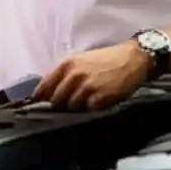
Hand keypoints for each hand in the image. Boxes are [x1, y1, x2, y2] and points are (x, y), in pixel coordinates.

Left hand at [32, 41, 150, 110]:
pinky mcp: (100, 98)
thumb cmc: (106, 59)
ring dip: (76, 108)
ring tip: (86, 101)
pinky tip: (98, 103)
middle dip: (59, 106)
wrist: (133, 59)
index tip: (37, 107)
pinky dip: (91, 110)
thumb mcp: (80, 60)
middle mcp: (74, 75)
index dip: (39, 99)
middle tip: (66, 107)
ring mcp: (86, 87)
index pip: (43, 87)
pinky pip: (87, 111)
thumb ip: (63, 74)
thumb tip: (47, 93)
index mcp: (65, 64)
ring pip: (71, 108)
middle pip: (55, 101)